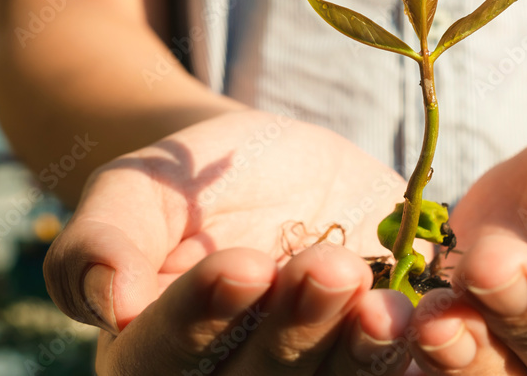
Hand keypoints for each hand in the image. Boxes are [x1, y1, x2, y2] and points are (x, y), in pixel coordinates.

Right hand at [44, 109, 423, 374]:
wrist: (274, 171)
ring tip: (382, 298)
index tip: (241, 264)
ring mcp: (305, 373)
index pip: (162, 359)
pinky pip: (388, 372)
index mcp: (151, 356)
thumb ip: (104, 240)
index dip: (202, 318)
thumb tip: (106, 304)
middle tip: (328, 268)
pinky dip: (408, 356)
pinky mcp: (367, 355)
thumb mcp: (137, 189)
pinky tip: (423, 320)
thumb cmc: (192, 183)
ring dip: (360, 350)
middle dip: (297, 328)